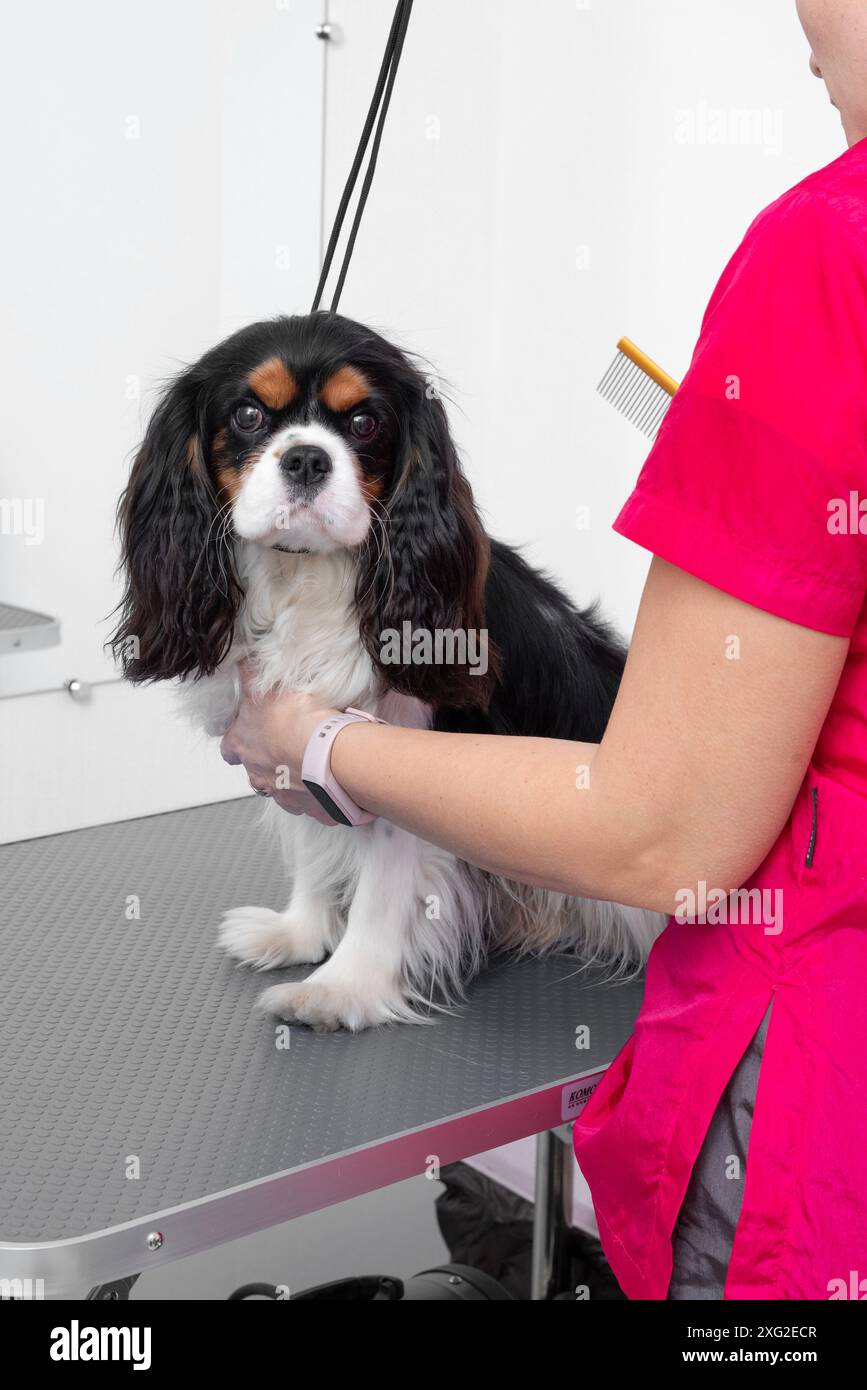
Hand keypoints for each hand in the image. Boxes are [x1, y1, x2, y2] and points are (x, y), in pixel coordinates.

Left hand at [219, 661, 340, 823]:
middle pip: (253, 772)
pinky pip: (310, 802)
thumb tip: (241, 663)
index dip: (235, 741)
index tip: (243, 736)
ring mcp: (281, 794)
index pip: (228, 747)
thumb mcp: (269, 686)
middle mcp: (257, 773)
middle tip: (285, 748)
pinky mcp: (308, 808)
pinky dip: (316, 793)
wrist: (327, 754)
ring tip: (310, 764)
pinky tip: (328, 780)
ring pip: (280, 788)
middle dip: (266, 762)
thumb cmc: (297, 720)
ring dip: (291, 778)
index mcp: (243, 745)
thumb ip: (252, 676)